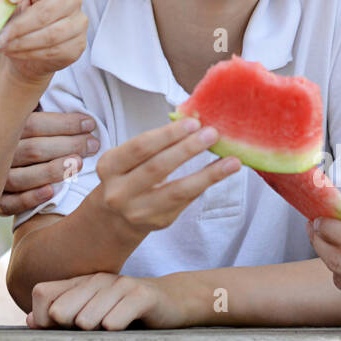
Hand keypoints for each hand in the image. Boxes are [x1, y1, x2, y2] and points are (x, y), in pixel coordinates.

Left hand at [0, 0, 87, 85]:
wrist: (27, 50)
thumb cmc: (16, 19)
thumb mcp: (7, 5)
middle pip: (45, 10)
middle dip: (17, 27)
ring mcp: (78, 21)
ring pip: (50, 34)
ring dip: (21, 43)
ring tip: (1, 47)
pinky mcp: (78, 44)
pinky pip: (54, 50)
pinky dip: (30, 54)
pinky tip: (14, 53)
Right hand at [0, 110, 99, 215]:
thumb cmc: (23, 136)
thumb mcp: (28, 114)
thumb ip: (43, 106)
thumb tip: (72, 88)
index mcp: (6, 127)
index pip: (35, 124)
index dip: (65, 124)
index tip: (90, 123)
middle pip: (34, 149)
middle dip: (68, 146)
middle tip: (93, 144)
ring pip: (22, 176)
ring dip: (52, 170)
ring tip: (78, 163)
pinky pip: (9, 203)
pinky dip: (30, 198)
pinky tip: (51, 192)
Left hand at [27, 272, 183, 329]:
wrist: (171, 301)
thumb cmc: (128, 310)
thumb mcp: (93, 312)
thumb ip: (63, 313)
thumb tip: (30, 320)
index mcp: (82, 282)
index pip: (42, 293)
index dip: (42, 318)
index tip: (56, 331)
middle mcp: (97, 280)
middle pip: (60, 310)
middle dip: (67, 330)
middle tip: (87, 332)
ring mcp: (120, 285)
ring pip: (86, 319)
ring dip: (93, 332)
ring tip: (107, 329)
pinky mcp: (142, 295)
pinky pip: (115, 320)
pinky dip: (114, 329)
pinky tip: (121, 329)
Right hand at [92, 118, 240, 237]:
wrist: (116, 217)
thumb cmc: (128, 176)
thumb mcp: (130, 157)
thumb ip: (157, 141)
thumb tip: (193, 118)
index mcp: (109, 167)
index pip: (140, 147)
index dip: (168, 134)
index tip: (193, 122)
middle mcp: (119, 191)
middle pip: (157, 167)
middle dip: (187, 149)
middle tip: (211, 134)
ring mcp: (139, 210)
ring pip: (177, 190)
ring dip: (207, 173)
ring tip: (230, 160)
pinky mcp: (159, 222)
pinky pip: (187, 200)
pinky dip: (207, 184)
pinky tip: (223, 172)